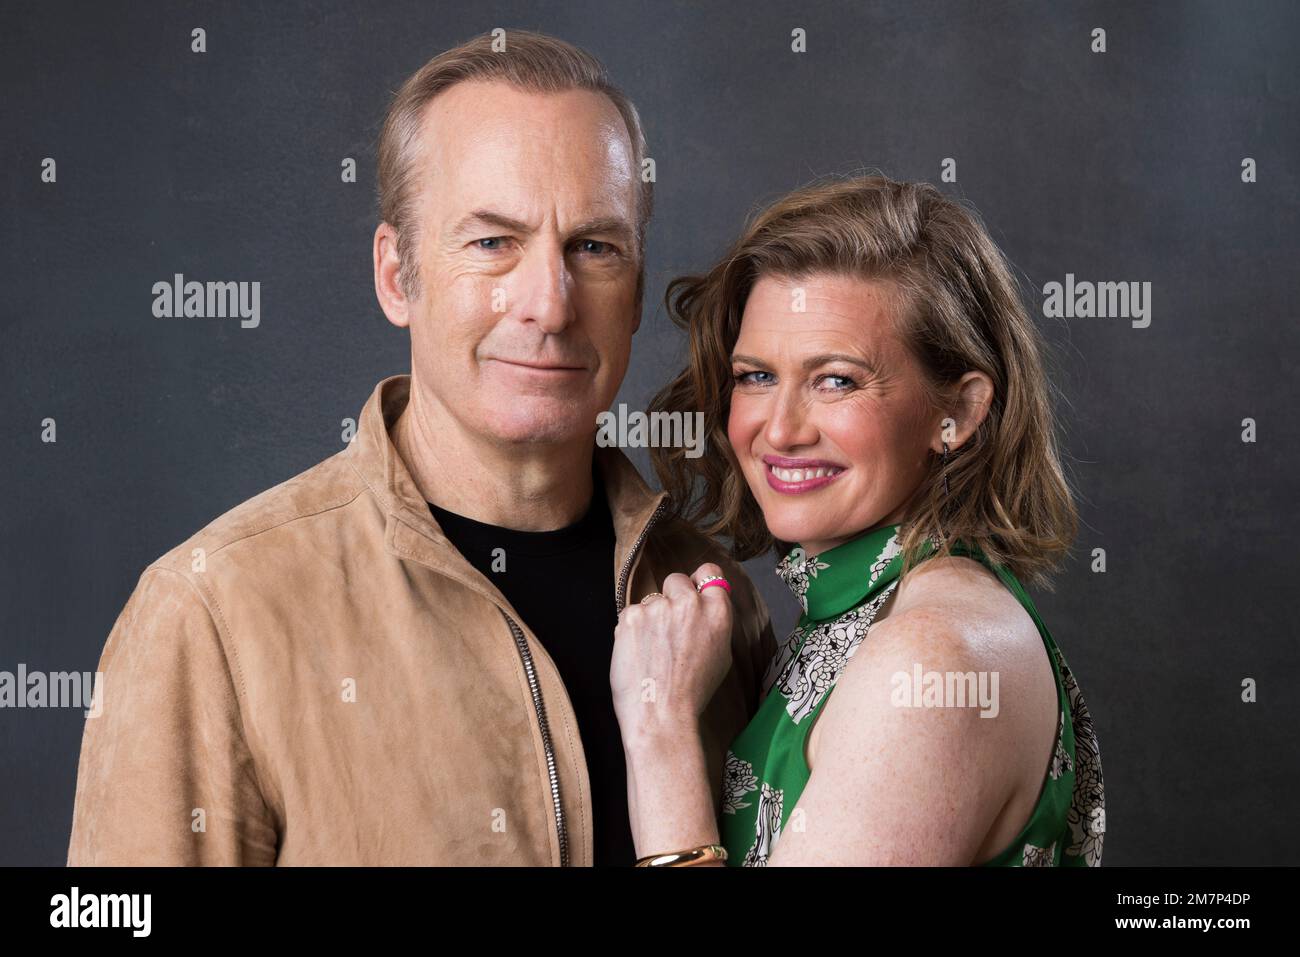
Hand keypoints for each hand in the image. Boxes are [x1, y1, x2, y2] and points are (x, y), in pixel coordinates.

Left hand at [611, 563, 733, 744]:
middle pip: (676, 580)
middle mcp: (689, 603)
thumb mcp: (720, 654)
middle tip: (668, 627)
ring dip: (650, 618)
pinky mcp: (631, 616)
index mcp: (717, 612)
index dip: (699, 583)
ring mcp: (658, 607)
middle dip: (671, 597)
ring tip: (652, 651)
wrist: (661, 714)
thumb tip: (703, 603)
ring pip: (650, 600)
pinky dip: (632, 630)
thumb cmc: (692, 692)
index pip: (709, 572)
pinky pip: (631, 614)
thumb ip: (712, 622)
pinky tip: (638, 654)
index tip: (692, 591)